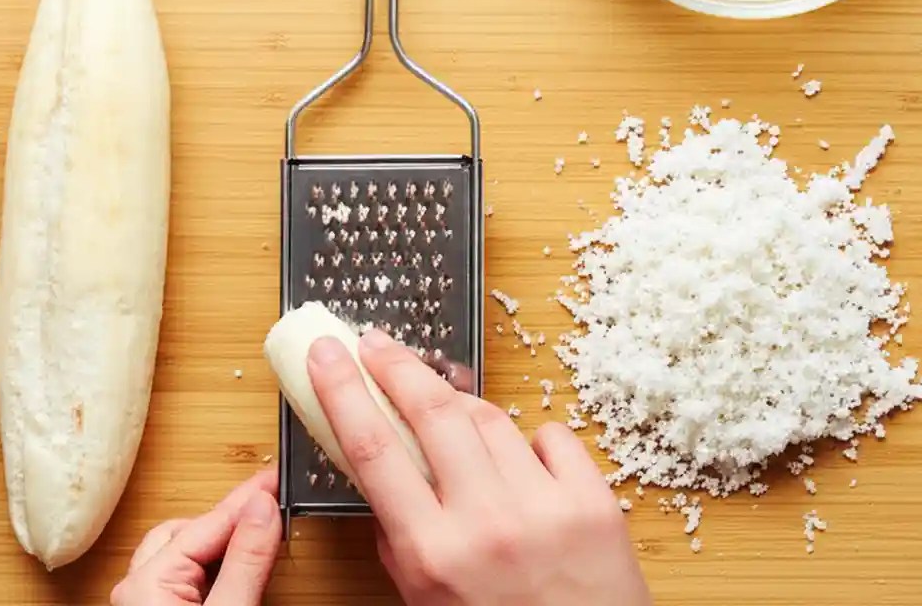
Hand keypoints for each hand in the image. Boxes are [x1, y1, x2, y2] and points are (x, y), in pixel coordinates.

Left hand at [110, 468, 281, 605]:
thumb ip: (245, 562)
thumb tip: (262, 509)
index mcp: (147, 582)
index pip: (209, 524)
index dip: (249, 500)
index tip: (276, 482)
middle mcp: (139, 589)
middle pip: (194, 531)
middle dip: (234, 520)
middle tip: (273, 509)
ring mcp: (149, 602)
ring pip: (191, 552)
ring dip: (225, 542)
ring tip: (261, 536)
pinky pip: (190, 576)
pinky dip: (218, 566)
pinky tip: (241, 567)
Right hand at [307, 330, 651, 605]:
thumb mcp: (425, 599)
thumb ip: (399, 538)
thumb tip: (382, 474)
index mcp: (433, 553)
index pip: (374, 449)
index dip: (344, 391)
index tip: (327, 353)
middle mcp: (487, 522)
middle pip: (432, 410)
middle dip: (397, 364)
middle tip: (377, 341)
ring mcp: (545, 507)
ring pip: (490, 418)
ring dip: (463, 408)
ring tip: (451, 417)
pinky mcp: (594, 501)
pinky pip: (550, 437)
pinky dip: (530, 443)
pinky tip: (523, 467)